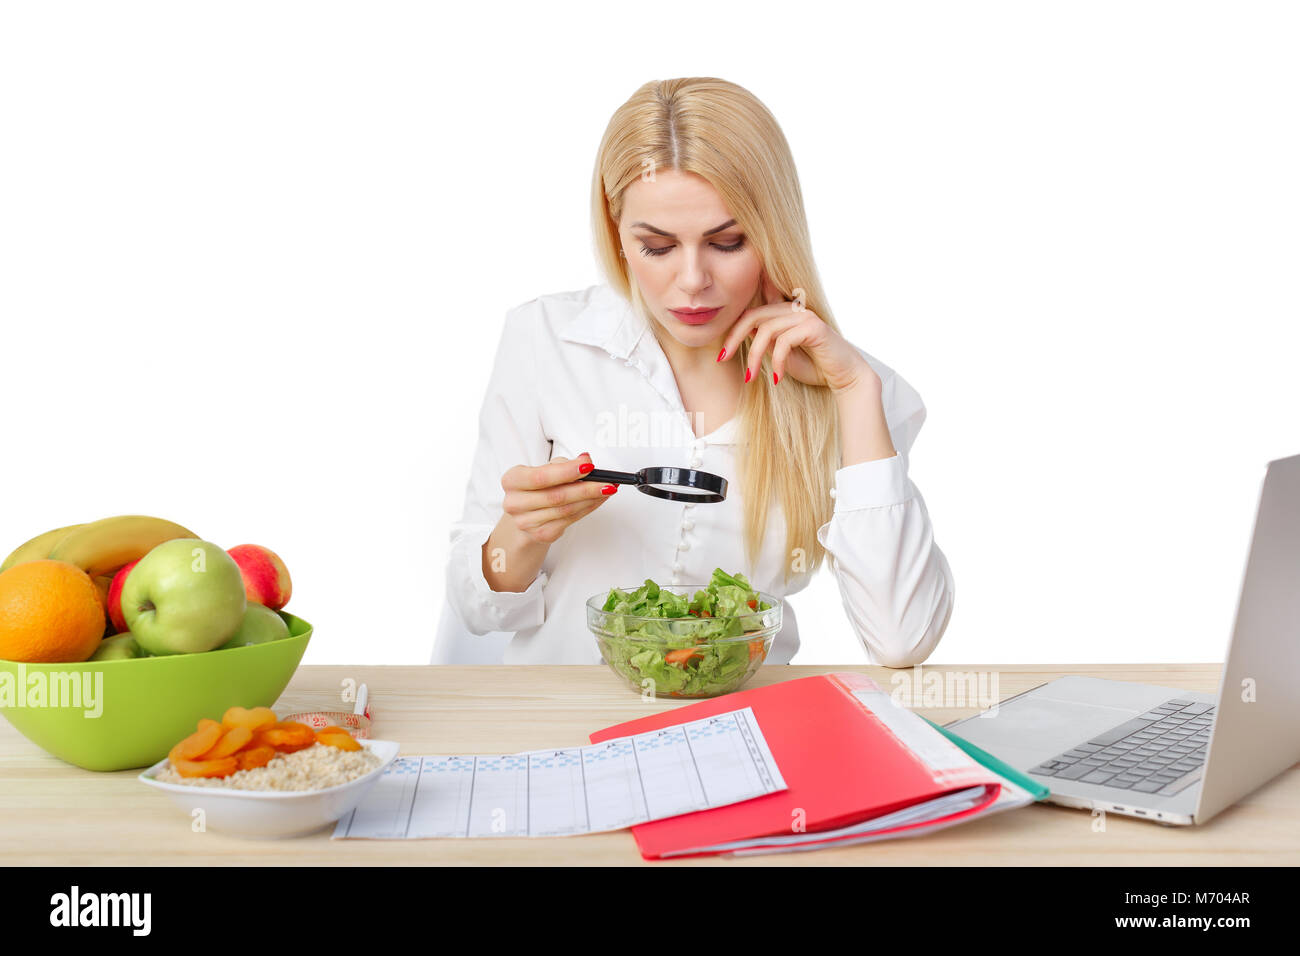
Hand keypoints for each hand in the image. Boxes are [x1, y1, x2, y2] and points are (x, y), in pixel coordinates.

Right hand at [500, 453, 616, 545]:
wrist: (526, 513)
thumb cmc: (537, 487)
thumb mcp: (544, 470)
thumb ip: (562, 464)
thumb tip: (585, 460)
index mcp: (512, 481)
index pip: (541, 477)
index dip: (566, 472)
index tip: (589, 465)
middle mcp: (515, 503)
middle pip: (557, 496)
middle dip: (586, 488)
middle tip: (607, 481)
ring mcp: (526, 522)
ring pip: (566, 510)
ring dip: (591, 499)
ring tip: (607, 489)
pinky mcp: (541, 534)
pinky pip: (570, 520)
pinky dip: (588, 508)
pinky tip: (597, 500)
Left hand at [717, 273, 879, 394]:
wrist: (845, 378)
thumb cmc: (815, 368)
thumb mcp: (782, 356)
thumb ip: (766, 343)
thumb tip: (744, 334)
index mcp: (785, 314)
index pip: (752, 314)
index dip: (733, 331)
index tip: (722, 354)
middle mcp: (794, 310)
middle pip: (754, 316)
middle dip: (734, 338)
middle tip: (723, 358)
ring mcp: (804, 316)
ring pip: (766, 329)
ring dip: (755, 356)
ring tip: (751, 377)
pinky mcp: (813, 327)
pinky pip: (784, 341)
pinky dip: (777, 361)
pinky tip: (779, 378)